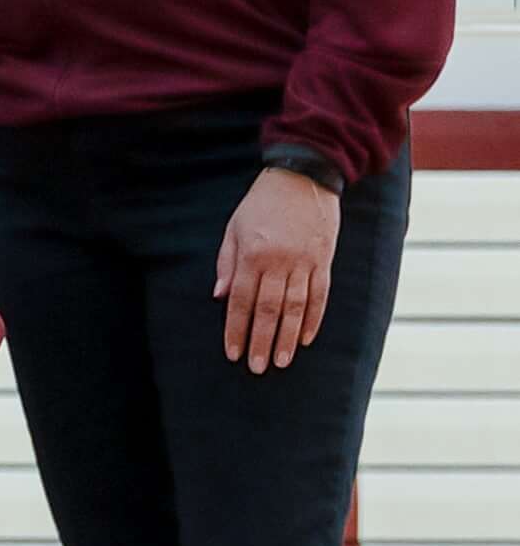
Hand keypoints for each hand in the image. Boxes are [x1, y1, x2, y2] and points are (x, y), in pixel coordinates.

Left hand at [216, 166, 339, 372]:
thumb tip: (220, 297)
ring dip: (287, 337)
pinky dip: (313, 318)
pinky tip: (305, 338)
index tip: (233, 353)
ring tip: (281, 361)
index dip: (236, 329)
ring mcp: (305, 262)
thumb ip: (227, 263)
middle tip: (257, 368)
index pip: (241, 301)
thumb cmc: (261, 203)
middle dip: (261, 341)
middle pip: (268, 310)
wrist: (303, 177)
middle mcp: (279, 262)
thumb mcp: (234, 228)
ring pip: (295, 307)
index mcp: (253, 255)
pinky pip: (320, 295)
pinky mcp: (324, 260)